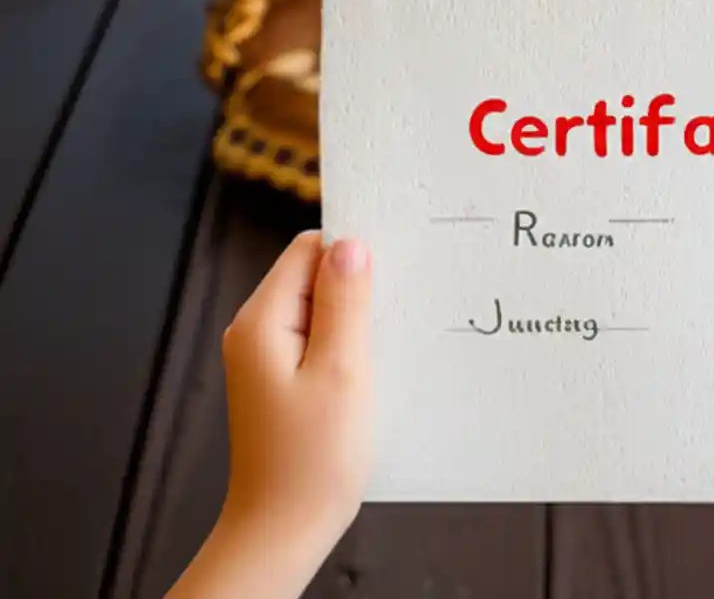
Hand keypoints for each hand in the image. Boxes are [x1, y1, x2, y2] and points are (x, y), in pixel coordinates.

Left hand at [168, 231, 371, 597]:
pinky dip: (347, 349)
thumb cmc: (313, 460)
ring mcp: (266, 359)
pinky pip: (318, 343)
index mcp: (261, 321)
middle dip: (358, 288)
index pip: (307, 250)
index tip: (395, 270)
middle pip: (313, 277)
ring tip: (386, 349)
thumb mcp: (341, 371)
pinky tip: (371, 372)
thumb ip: (345, 302)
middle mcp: (255, 333)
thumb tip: (350, 244)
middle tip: (397, 315)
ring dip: (357, 322)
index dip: (352, 251)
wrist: (284, 529)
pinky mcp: (282, 383)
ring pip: (320, 312)